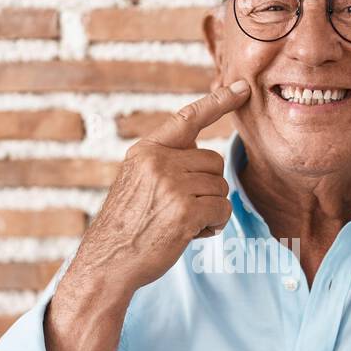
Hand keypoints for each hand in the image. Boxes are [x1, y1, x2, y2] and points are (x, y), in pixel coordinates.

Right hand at [70, 80, 249, 296]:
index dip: (218, 102)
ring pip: (220, 188)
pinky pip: (222, 210)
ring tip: (181, 224)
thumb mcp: (138, 181)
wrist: (109, 261)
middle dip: (207, 187)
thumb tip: (205, 155)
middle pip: (213, 163)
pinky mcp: (184, 212)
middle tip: (181, 209)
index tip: (242, 88)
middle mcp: (158, 162)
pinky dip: (213, 225)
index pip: (188, 119)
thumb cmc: (128, 225)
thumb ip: (166, 163)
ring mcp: (171, 186)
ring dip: (210, 209)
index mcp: (146, 151)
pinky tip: (190, 235)